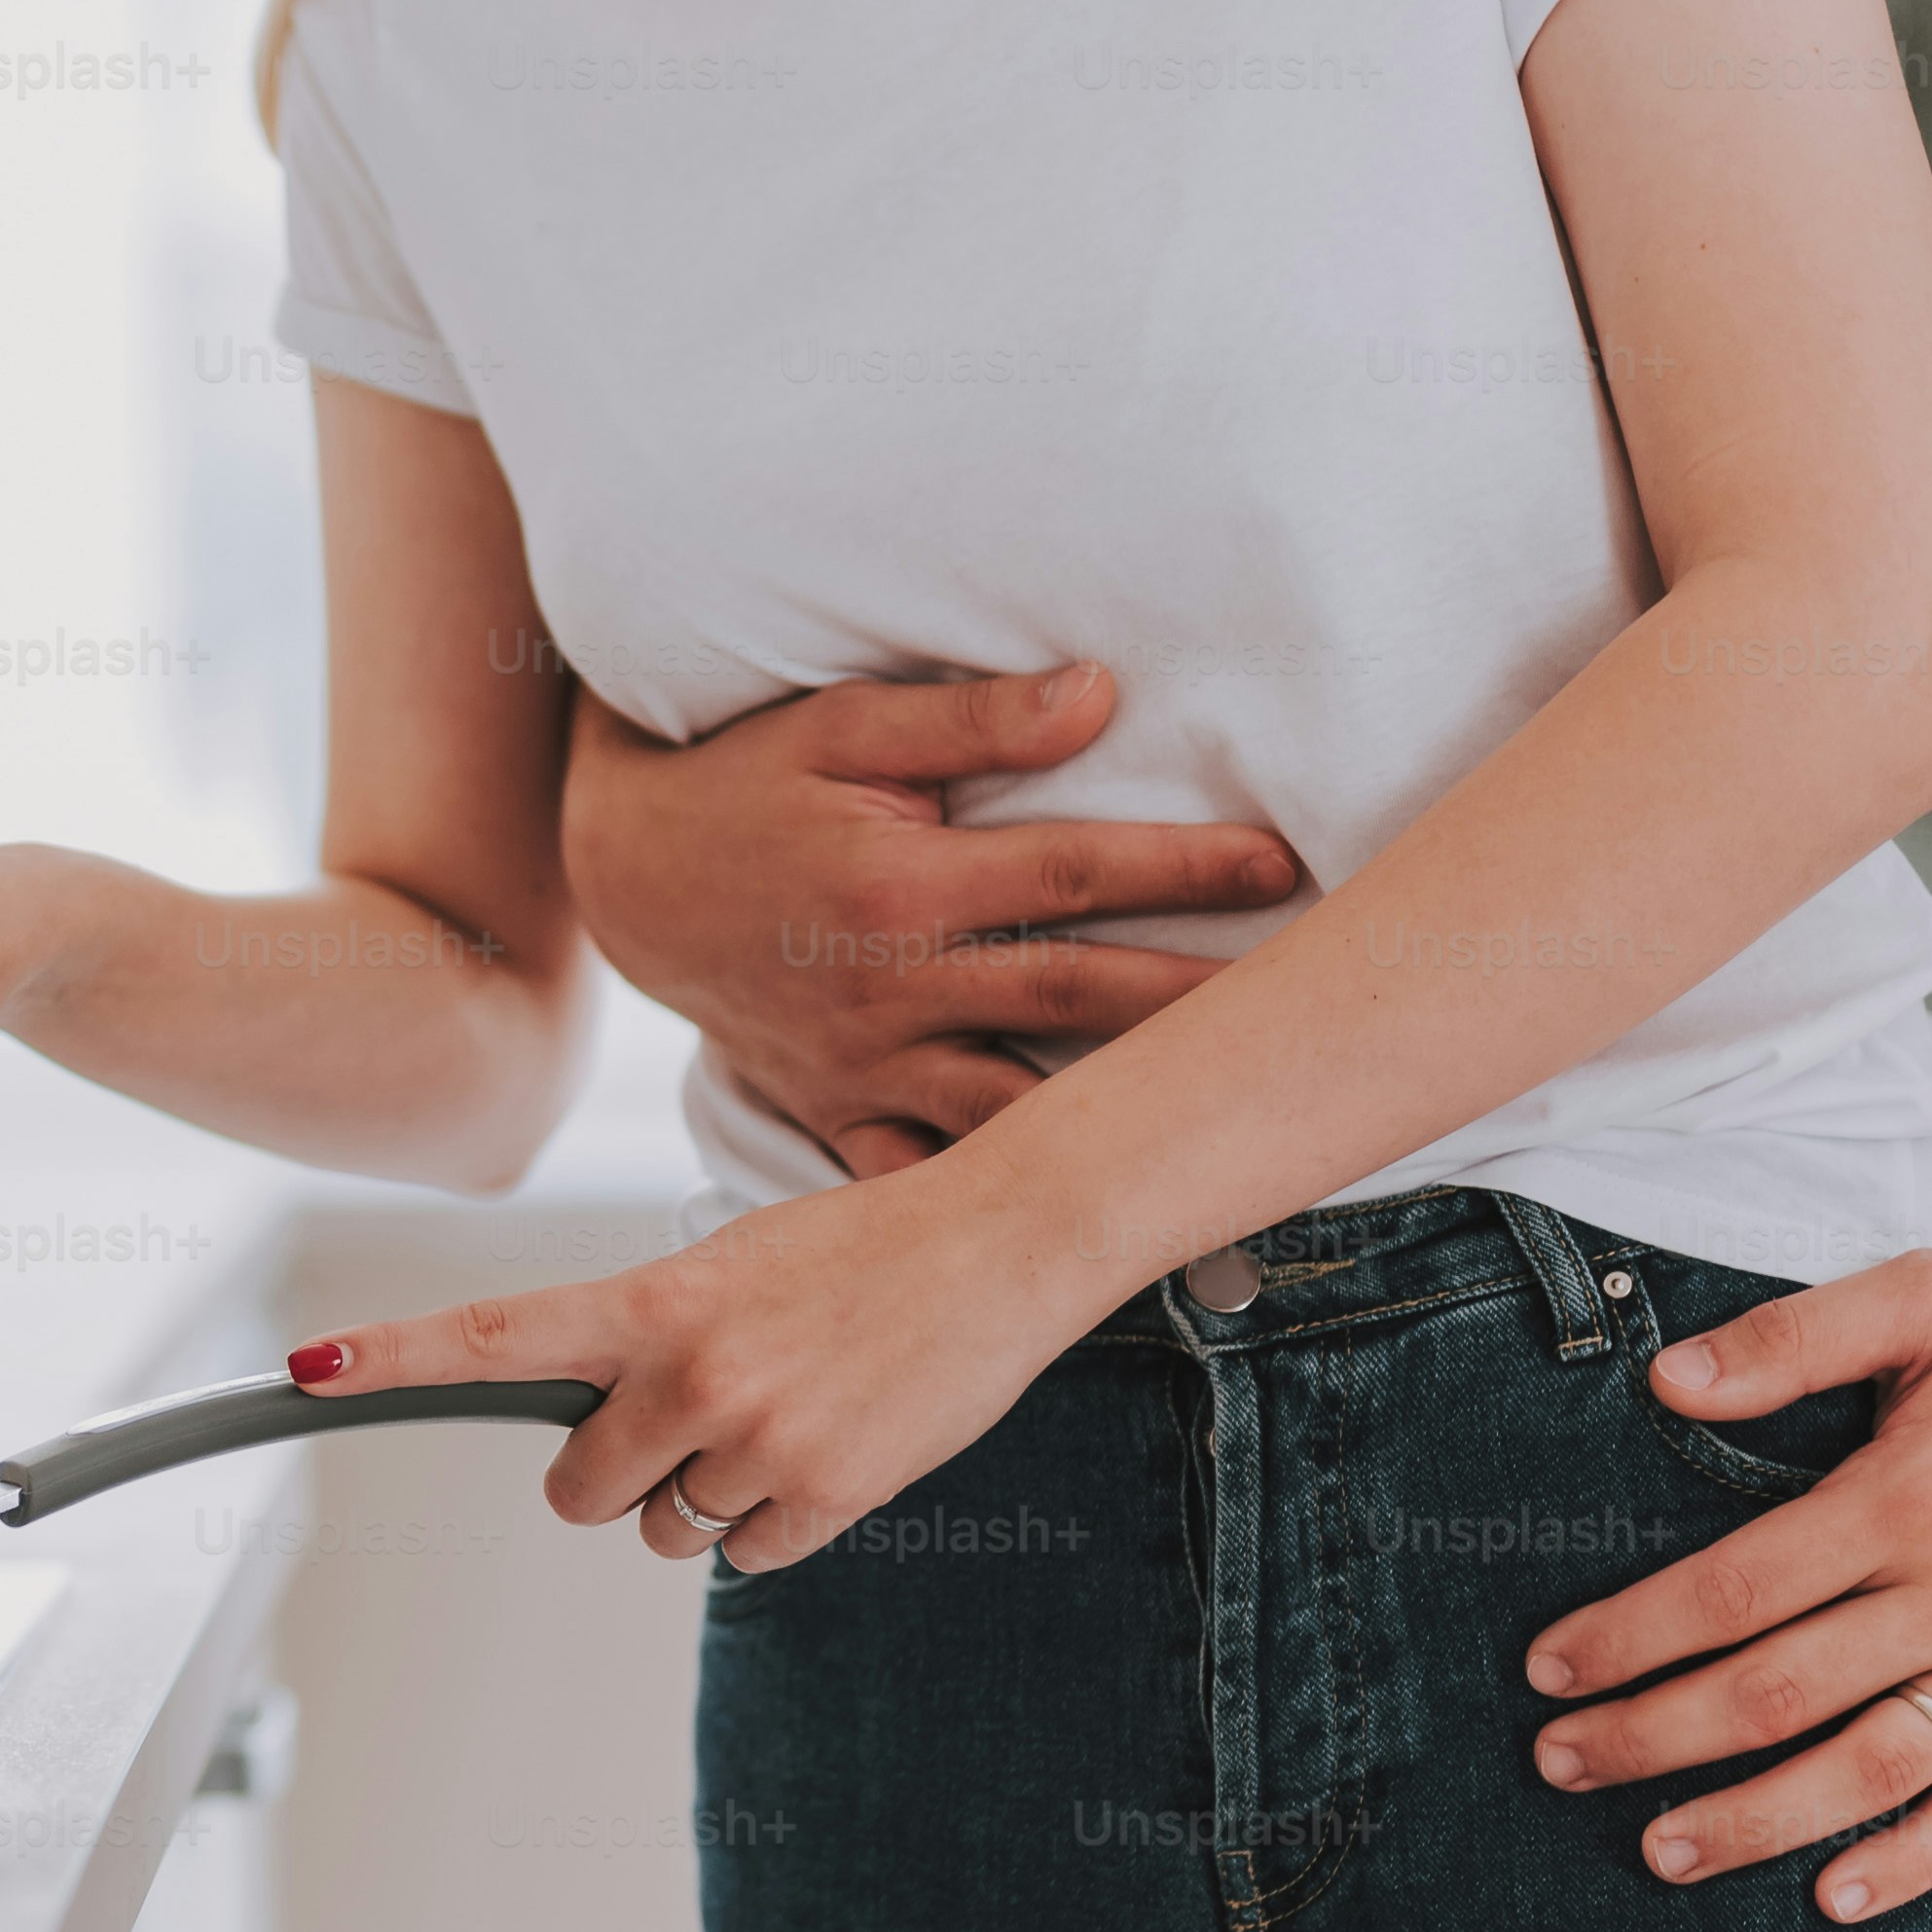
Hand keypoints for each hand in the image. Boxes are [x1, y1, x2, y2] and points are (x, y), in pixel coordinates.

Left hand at [280, 1166, 1107, 1570]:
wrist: (1001, 1244)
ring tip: (788, 1415)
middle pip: (579, 1491)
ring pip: (668, 1532)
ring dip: (710, 1496)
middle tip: (689, 1426)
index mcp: (650, 1300)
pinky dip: (779, 1524)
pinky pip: (749, 1557)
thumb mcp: (732, 1266)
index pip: (492, 1332)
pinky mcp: (821, 1496)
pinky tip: (831, 1450)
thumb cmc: (863, 1250)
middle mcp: (686, 1374)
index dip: (390, 1357)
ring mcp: (751, 1439)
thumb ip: (650, 1335)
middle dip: (617, 1479)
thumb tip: (601, 1424)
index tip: (304, 1368)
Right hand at [562, 670, 1304, 1175]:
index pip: (1074, 875)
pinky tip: (1086, 1237)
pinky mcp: (834, 1110)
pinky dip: (991, 1216)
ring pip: (1016, 1110)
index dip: (1185, 869)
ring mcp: (862, 1062)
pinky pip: (918, 1182)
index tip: (1284, 864)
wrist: (618, 873)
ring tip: (1228, 1130)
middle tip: (1313, 1007)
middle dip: (1198, 1003)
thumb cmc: (741, 781)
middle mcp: (888, 984)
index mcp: (901, 882)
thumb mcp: (839, 724)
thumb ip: (971, 720)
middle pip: (1075, 1003)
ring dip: (1123, 1124)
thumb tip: (1100, 694)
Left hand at [1519, 1251, 1931, 1919]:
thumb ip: (1794, 1336)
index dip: (1628, 1639)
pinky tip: (1829, 1895)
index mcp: (1909, 1497)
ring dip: (1754, 1821)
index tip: (1546, 1672)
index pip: (1731, 1591)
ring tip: (1659, 1852)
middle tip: (1557, 1766)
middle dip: (1651, 1738)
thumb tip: (1666, 1383)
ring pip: (1869, 1768)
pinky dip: (1911, 1863)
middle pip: (1776, 1692)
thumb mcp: (1931, 1295)